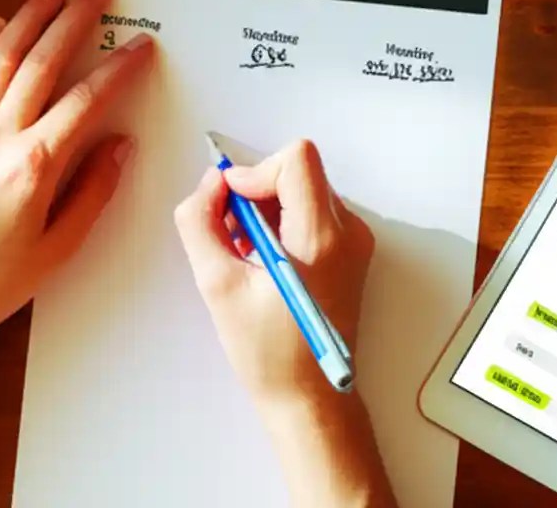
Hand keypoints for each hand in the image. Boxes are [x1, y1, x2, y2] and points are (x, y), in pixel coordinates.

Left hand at [0, 0, 154, 343]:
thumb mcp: (59, 246)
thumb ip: (93, 190)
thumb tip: (119, 144)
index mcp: (33, 165)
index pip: (86, 100)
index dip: (118, 68)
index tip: (141, 46)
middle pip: (42, 61)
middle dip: (74, 18)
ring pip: (2, 58)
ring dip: (28, 17)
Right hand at [174, 140, 374, 409]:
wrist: (309, 397)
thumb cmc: (267, 352)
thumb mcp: (217, 285)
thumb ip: (201, 222)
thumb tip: (210, 184)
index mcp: (322, 237)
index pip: (295, 159)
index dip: (253, 172)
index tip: (230, 205)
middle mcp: (349, 231)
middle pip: (297, 173)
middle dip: (256, 194)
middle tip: (233, 237)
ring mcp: (355, 242)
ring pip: (302, 191)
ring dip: (266, 211)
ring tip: (247, 257)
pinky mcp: (350, 253)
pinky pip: (311, 214)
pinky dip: (282, 226)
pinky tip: (266, 265)